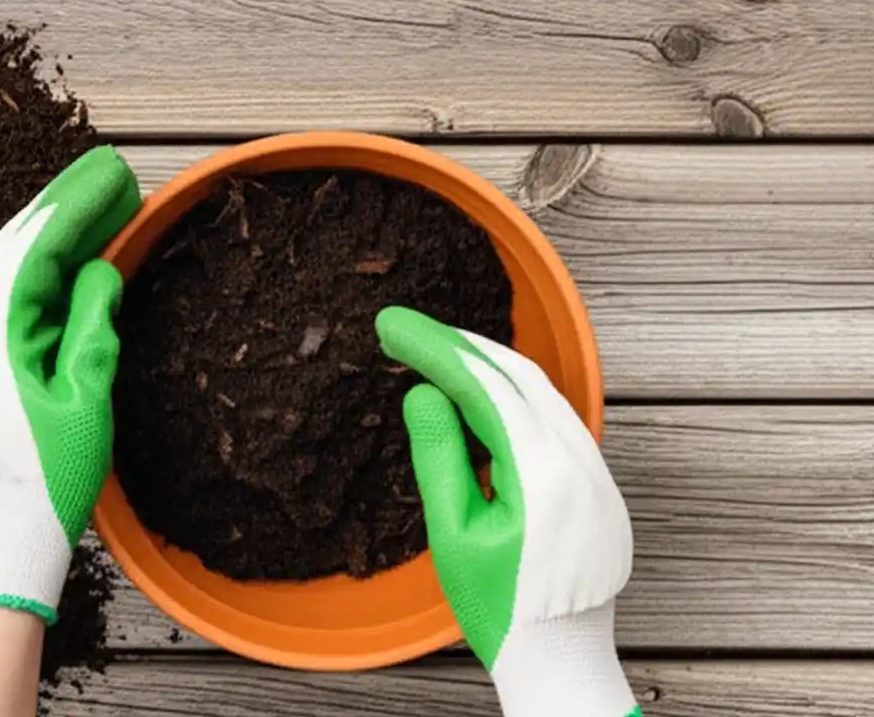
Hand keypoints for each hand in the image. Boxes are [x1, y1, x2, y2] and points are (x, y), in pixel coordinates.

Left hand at [0, 146, 140, 622]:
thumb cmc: (48, 479)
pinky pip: (19, 303)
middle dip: (65, 207)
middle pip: (16, 251)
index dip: (72, 204)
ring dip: (60, 237)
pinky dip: (52, 275)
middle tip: (113, 175)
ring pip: (16, 274)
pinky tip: (82, 263)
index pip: (31, 250)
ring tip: (107, 207)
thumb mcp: (85, 401)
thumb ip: (92, 329)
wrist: (10, 535)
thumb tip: (100, 271)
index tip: (111, 172)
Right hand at [376, 307, 639, 716]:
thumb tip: (423, 393)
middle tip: (405, 331)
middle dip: (458, 345)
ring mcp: (597, 473)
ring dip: (486, 365)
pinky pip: (555, 418)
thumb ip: (439, 458)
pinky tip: (480, 396)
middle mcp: (582, 463)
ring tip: (435, 352)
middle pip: (518, 375)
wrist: (560, 661)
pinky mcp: (598, 485)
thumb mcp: (452, 536)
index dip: (433, 348)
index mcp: (545, 475)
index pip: (484, 386)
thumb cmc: (501, 610)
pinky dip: (512, 396)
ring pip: (540, 392)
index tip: (390, 326)